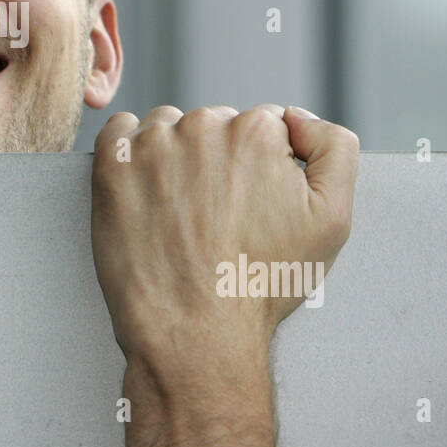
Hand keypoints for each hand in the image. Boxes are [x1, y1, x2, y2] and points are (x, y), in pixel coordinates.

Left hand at [90, 104, 358, 446]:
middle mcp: (203, 126)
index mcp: (256, 131)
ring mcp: (152, 143)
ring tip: (178, 211)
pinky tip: (142, 190)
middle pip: (214, 125)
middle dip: (217, 161)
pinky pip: (120, 132)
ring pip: (168, 128)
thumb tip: (299, 118)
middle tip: (215, 216)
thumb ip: (335, 149)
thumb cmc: (260, 282)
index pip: (263, 125)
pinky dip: (128, 152)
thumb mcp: (332, 219)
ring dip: (172, 154)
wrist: (194, 329)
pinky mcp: (112, 162)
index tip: (249, 203)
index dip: (261, 166)